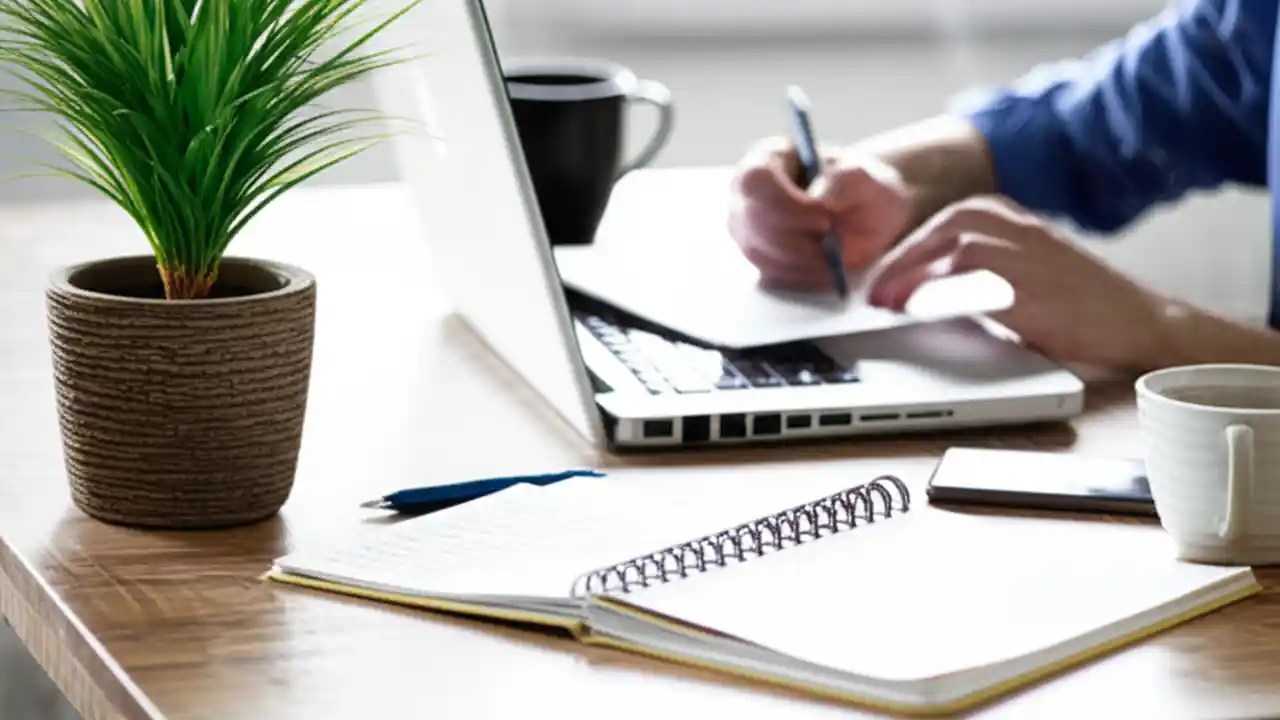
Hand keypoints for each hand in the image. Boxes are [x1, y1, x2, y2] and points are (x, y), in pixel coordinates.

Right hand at [727, 137, 914, 289]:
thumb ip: (845, 180)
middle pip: (752, 220)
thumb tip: (820, 200)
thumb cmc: (859, 187)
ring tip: (837, 255)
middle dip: (797, 239)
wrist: (862, 214)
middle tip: (835, 247)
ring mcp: (746, 227)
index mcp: (768, 157)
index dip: (786, 204)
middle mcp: (747, 193)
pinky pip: (770, 273)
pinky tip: (827, 267)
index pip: (757, 180)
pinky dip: (803, 275)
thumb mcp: (863, 176)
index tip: (825, 220)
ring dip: (803, 260)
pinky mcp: (757, 256)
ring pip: (760, 251)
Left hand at [865, 196, 1175, 369]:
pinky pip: (974, 280)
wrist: (1137, 320)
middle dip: (901, 262)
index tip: (880, 278)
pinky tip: (921, 310)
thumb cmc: (1078, 301)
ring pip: (953, 247)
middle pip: (942, 230)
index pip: (942, 223)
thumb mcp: (1022, 267)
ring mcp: (1025, 250)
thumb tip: (922, 287)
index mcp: (1010, 216)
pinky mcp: (1031, 283)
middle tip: (877, 294)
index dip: (906, 251)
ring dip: (913, 275)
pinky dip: (942, 291)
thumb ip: (979, 266)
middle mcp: (1016, 225)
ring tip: (889, 303)